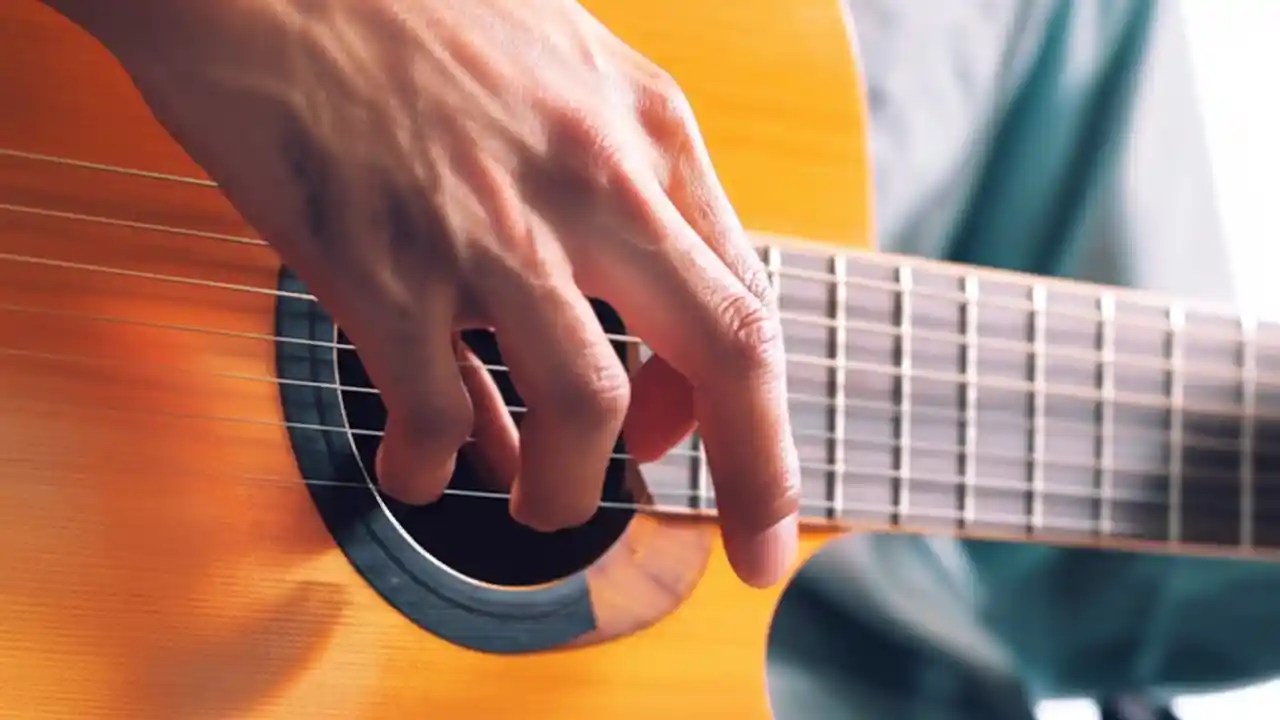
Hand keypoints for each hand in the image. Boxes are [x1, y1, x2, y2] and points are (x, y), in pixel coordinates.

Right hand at [52, 0, 799, 586]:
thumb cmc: (406, 9)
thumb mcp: (559, 70)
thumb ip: (609, 190)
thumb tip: (616, 340)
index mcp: (643, 130)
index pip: (743, 294)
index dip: (747, 397)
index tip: (712, 448)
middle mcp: (590, 182)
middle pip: (725, 355)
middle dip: (758, 476)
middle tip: (752, 554)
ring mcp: (491, 232)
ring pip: (587, 411)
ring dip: (568, 487)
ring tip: (540, 503)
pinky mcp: (386, 270)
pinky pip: (437, 413)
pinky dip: (434, 462)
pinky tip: (420, 463)